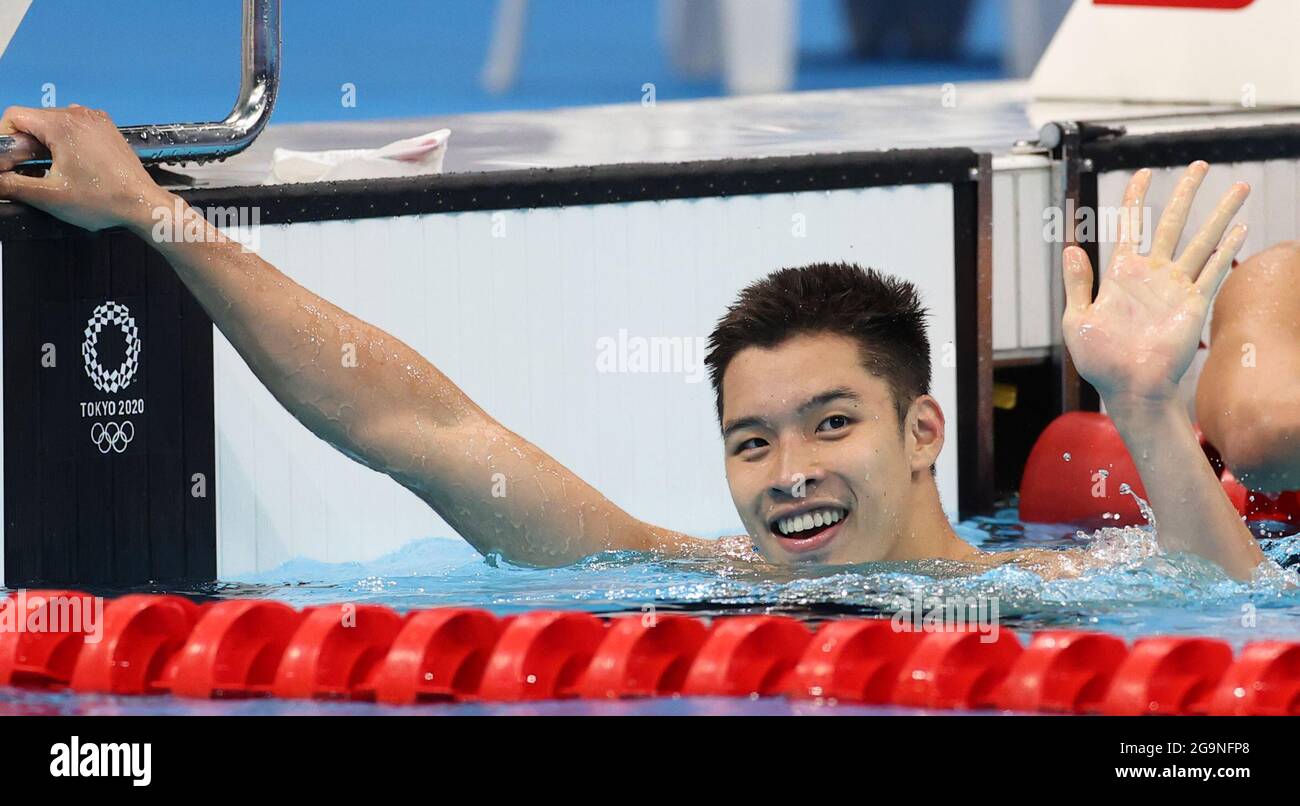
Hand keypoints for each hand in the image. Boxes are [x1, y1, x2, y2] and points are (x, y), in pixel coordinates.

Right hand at [0, 104, 167, 230]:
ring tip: (51, 169)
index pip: (14, 116)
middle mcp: (79, 114)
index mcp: (62, 124)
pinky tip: (71, 164)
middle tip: (26, 170)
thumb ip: (12, 185)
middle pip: (34, 119)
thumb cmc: (103, 200)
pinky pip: (74, 127)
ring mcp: (95, 120)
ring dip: (44, 143)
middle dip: (24, 143)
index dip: (4, 137)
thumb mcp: (49, 196)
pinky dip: (65, 141)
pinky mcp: (106, 129)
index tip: (8, 159)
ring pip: (53, 123)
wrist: (142, 204)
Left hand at [1062, 161, 1248, 411]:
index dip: (1136, 198)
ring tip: (1239, 186)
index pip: (1130, 225)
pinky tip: (1241, 228)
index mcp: (1120, 274)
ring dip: (1220, 213)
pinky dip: (1226, 249)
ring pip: (1200, 239)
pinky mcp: (1193, 304)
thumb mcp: (1077, 320)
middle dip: (1186, 193)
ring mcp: (1175, 287)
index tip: (1144, 172)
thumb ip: (1077, 284)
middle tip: (1200, 165)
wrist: (1129, 387)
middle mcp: (1151, 274)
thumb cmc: (1101, 359)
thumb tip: (1070, 248)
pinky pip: (1213, 270)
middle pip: (1171, 222)